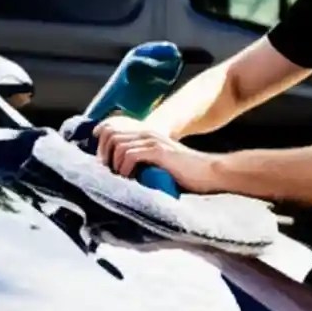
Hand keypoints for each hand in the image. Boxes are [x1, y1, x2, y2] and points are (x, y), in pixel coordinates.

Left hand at [92, 116, 221, 193]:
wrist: (209, 172)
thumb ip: (142, 162)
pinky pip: (130, 155)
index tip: (104, 167)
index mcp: (147, 135)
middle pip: (111, 136)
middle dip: (105, 156)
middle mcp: (148, 133)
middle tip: (108, 175)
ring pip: (118, 145)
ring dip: (114, 164)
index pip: (113, 131)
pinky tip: (130, 179)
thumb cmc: (186, 174)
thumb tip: (120, 174)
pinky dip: (125, 168)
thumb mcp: (159, 163)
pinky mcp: (158, 152)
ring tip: (120, 178)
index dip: (102, 147)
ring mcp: (153, 141)